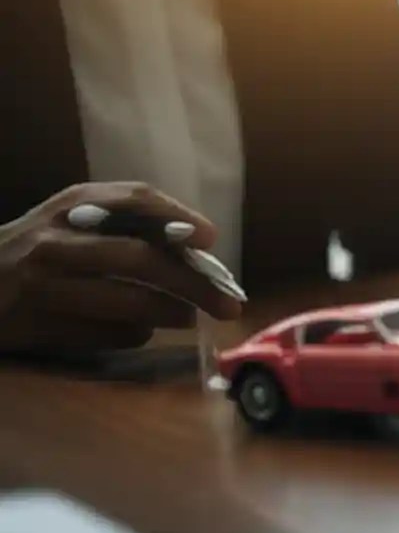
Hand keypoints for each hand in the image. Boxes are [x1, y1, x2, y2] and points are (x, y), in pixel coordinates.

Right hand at [0, 182, 242, 351]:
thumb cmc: (37, 251)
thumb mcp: (72, 222)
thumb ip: (125, 226)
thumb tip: (198, 251)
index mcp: (72, 205)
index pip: (135, 199)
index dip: (178, 218)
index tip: (210, 239)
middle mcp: (57, 239)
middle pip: (139, 257)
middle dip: (192, 282)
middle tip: (229, 303)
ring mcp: (44, 283)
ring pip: (127, 300)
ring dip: (170, 312)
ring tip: (190, 316)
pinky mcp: (37, 323)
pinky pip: (105, 333)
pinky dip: (135, 333)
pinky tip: (143, 330)